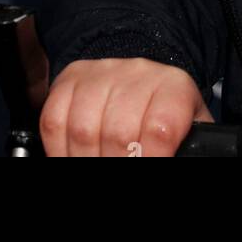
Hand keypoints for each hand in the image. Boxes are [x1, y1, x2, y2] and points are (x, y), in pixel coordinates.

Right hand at [39, 57, 212, 156]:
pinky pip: (54, 121)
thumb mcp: (187, 126)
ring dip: (86, 159)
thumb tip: (185, 155)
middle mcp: (138, 73)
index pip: (161, 128)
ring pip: (84, 129)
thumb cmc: (165, 112)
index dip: (152, 157)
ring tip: (98, 163)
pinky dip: (58, 150)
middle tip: (121, 168)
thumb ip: (185, 145)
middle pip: (119, 133)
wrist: (141, 79)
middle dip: (116, 163)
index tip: (149, 165)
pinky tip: (73, 155)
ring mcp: (101, 73)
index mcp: (174, 86)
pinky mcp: (71, 79)